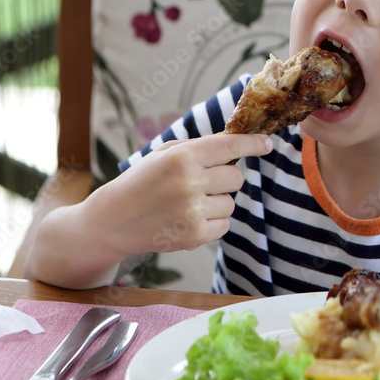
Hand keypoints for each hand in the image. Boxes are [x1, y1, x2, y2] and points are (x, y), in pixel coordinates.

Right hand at [87, 133, 273, 256]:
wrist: (112, 220)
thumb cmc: (142, 182)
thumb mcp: (163, 154)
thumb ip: (199, 147)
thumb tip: (237, 144)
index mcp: (182, 157)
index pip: (229, 147)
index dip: (252, 144)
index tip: (266, 144)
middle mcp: (189, 181)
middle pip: (236, 178)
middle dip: (225, 180)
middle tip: (203, 183)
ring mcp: (192, 210)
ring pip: (231, 203)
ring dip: (217, 203)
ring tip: (188, 204)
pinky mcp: (194, 235)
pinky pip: (224, 225)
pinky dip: (212, 223)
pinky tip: (188, 219)